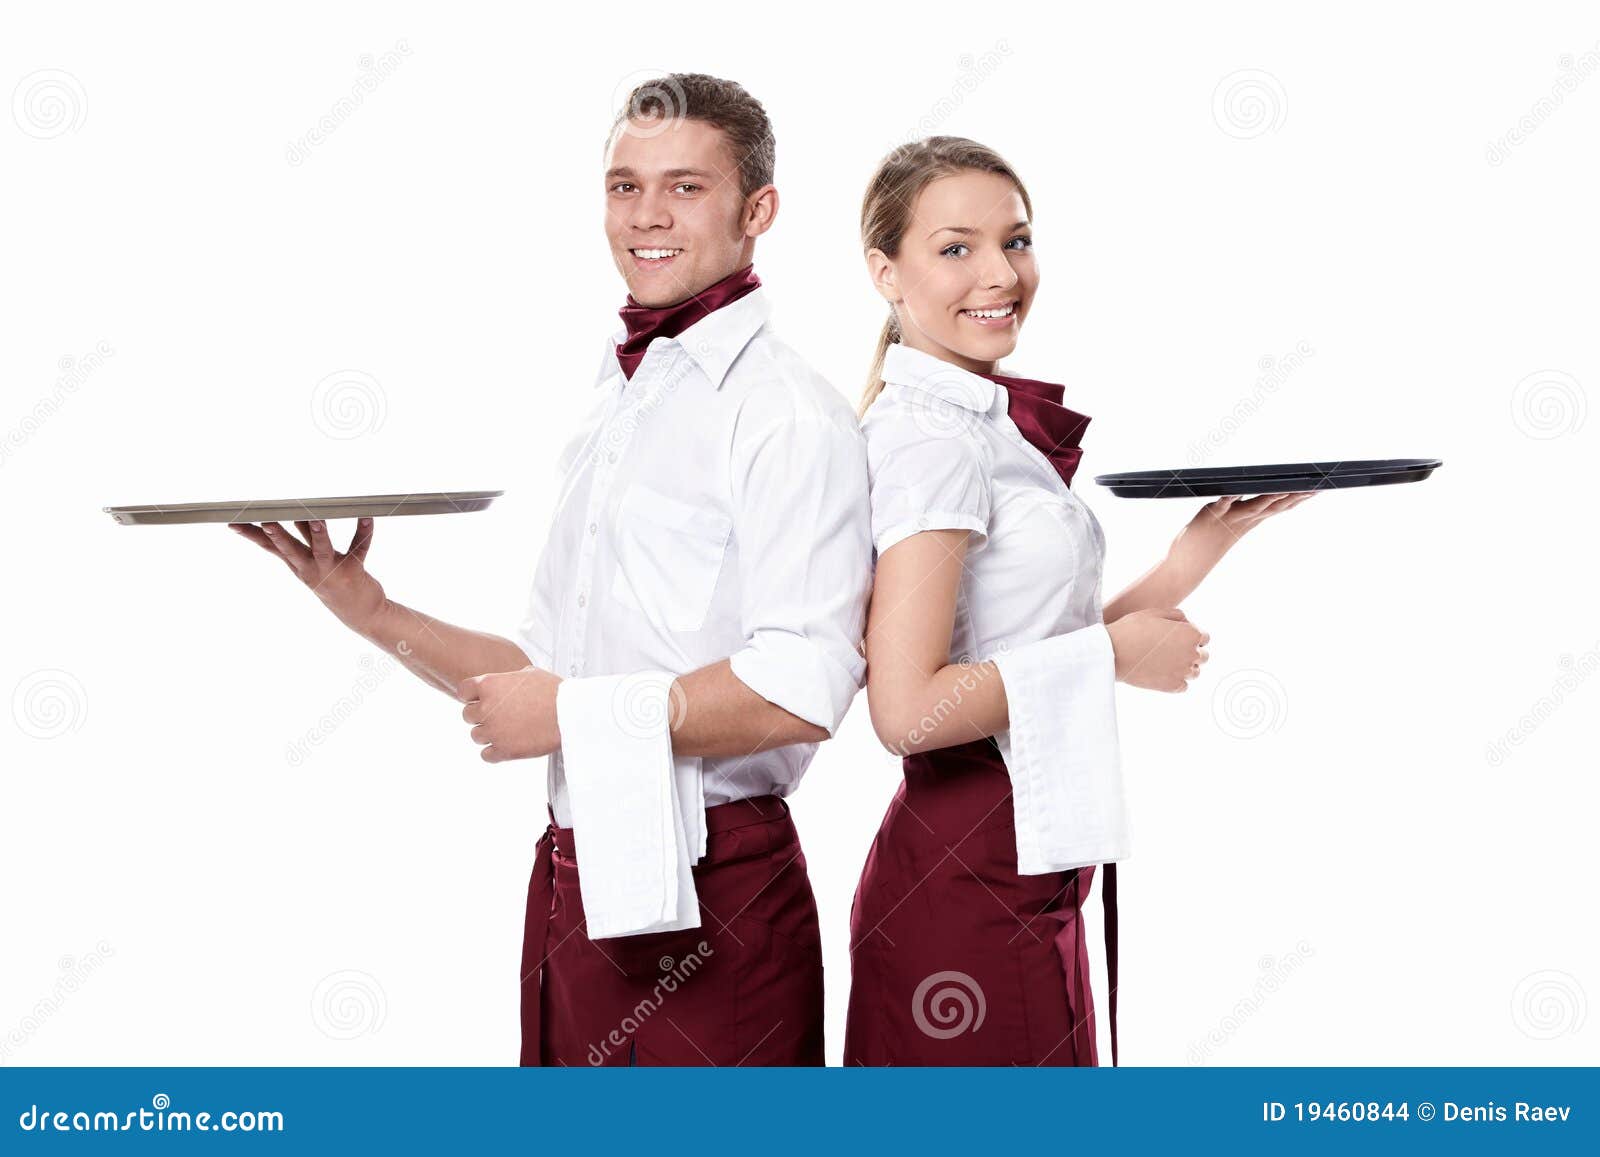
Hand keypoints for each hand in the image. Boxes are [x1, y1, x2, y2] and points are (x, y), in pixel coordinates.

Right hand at [228, 517, 386, 633]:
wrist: (360, 613)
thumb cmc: (334, 581)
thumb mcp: (313, 560)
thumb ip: (305, 536)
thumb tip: (294, 512)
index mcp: (297, 564)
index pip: (270, 547)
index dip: (252, 535)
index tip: (233, 522)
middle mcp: (311, 568)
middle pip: (291, 550)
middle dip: (279, 536)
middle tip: (267, 522)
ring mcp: (331, 570)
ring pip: (322, 549)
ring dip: (320, 533)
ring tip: (317, 518)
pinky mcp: (354, 570)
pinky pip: (359, 548)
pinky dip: (364, 532)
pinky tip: (367, 517)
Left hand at [457, 667, 561, 761]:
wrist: (569, 714)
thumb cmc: (554, 692)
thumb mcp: (528, 674)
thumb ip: (509, 679)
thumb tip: (508, 683)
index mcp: (489, 685)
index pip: (463, 691)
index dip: (472, 696)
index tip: (479, 699)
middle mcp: (486, 708)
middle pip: (468, 715)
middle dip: (481, 715)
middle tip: (499, 715)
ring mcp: (493, 731)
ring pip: (476, 736)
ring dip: (489, 734)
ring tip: (507, 730)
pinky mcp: (503, 750)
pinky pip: (486, 755)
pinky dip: (495, 751)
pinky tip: (507, 744)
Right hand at [1105, 607, 1208, 692]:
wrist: (1112, 652)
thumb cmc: (1132, 629)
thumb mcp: (1155, 613)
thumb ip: (1177, 615)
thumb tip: (1187, 624)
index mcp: (1190, 634)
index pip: (1204, 637)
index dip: (1191, 636)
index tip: (1178, 638)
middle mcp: (1192, 654)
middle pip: (1203, 656)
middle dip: (1191, 652)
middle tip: (1172, 650)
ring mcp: (1183, 672)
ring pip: (1194, 672)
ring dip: (1185, 667)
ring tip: (1166, 662)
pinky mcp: (1172, 686)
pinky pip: (1183, 686)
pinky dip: (1176, 680)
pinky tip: (1163, 673)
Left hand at [1190, 490, 1317, 549]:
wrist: (1188, 562)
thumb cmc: (1210, 539)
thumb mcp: (1237, 521)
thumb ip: (1254, 507)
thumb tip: (1270, 494)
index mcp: (1253, 518)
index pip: (1281, 506)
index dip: (1300, 497)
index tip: (1320, 488)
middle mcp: (1244, 518)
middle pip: (1273, 506)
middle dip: (1293, 496)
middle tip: (1313, 488)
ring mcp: (1228, 517)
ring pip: (1253, 507)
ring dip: (1267, 499)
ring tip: (1281, 490)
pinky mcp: (1210, 515)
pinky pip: (1220, 505)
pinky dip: (1226, 499)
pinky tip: (1231, 492)